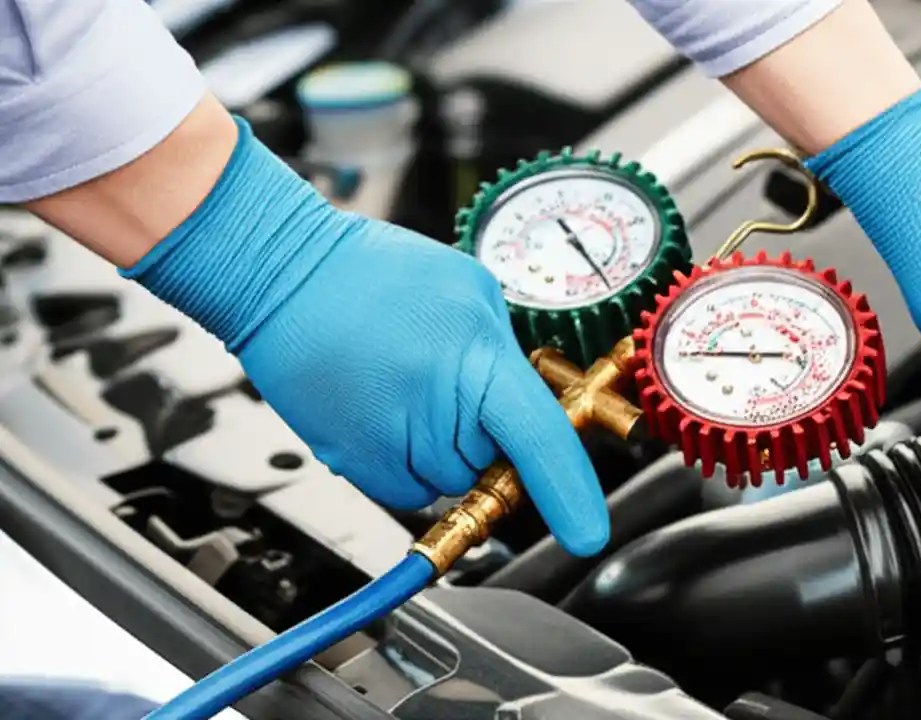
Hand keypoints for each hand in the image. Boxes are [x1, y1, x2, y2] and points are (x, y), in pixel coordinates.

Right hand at [123, 118, 607, 555]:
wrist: (281, 277)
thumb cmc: (373, 273)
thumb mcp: (469, 290)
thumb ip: (506, 352)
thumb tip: (532, 398)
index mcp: (475, 362)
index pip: (539, 443)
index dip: (568, 493)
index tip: (586, 532)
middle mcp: (434, 412)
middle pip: (494, 468)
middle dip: (489, 438)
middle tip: (453, 382)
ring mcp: (389, 444)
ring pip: (450, 480)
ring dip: (445, 446)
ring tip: (409, 383)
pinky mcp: (352, 464)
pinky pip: (408, 488)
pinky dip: (408, 460)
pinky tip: (387, 407)